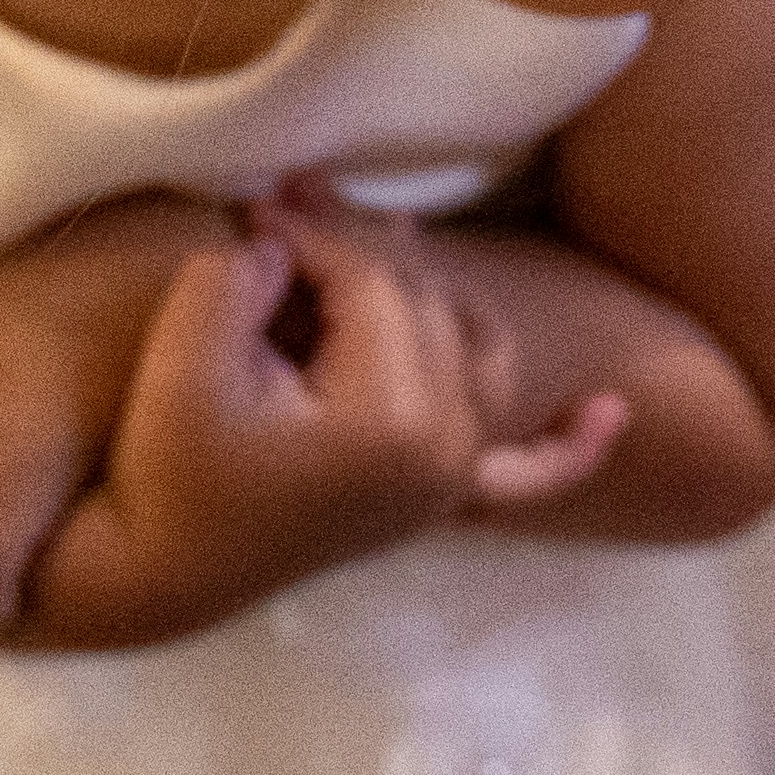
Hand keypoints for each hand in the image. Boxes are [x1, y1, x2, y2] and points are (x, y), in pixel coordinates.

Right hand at [99, 191, 635, 612]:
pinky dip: (568, 445)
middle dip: (354, 242)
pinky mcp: (439, 497)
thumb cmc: (168, 472)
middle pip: (421, 299)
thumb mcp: (181, 366)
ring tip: (357, 243)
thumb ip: (234, 281)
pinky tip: (610, 413)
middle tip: (286, 202)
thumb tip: (286, 239)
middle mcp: (446, 449)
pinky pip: (527, 470)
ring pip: (474, 341)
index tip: (254, 204)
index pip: (372, 281)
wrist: (164, 572)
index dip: (312, 229)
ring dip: (425, 287)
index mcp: (393, 422)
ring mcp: (451, 476)